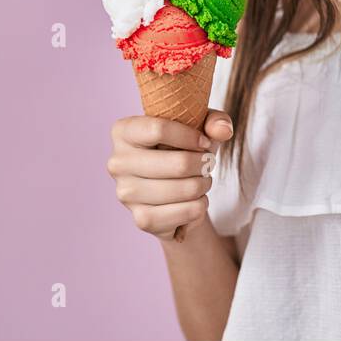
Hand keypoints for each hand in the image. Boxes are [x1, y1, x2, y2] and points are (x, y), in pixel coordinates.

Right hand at [107, 109, 234, 241]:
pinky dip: (200, 205)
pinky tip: (193, 200)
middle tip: (206, 164)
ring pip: (186, 189)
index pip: (159, 129)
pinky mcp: (141, 219)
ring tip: (201, 181)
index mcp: (124, 132)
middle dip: (204, 164)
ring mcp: (126, 194)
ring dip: (204, 185)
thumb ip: (215, 121)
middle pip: (178, 163)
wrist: (174, 188)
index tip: (204, 143)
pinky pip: (187, 211)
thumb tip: (223, 130)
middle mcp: (117, 163)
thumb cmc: (184, 148)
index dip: (191, 137)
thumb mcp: (200, 127)